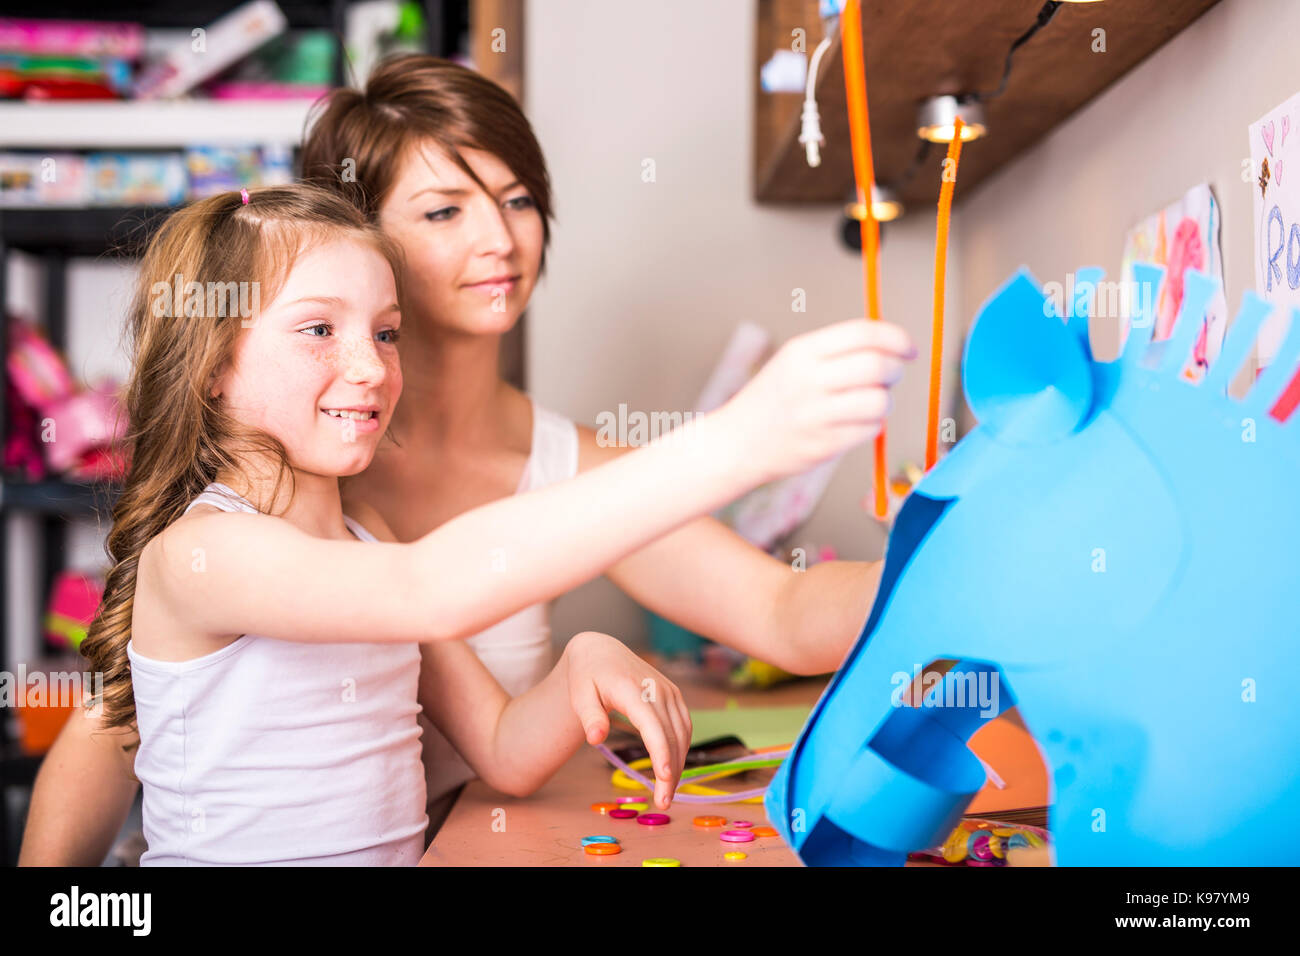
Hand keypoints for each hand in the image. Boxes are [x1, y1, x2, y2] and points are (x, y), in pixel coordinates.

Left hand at [563, 631, 691, 809]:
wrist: (601, 652)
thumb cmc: (587, 676)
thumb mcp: (580, 695)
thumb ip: (590, 717)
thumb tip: (595, 739)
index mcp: (633, 690)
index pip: (653, 726)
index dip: (661, 753)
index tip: (664, 779)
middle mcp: (657, 690)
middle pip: (672, 736)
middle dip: (671, 771)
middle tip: (662, 801)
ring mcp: (669, 691)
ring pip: (683, 734)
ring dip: (679, 763)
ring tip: (667, 791)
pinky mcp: (674, 695)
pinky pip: (684, 726)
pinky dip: (681, 749)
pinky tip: (672, 767)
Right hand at [720, 319, 915, 484]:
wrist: (737, 443)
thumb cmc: (774, 399)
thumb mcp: (794, 361)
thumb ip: (838, 350)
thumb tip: (892, 346)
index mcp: (802, 352)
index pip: (864, 334)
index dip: (896, 338)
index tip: (908, 348)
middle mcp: (808, 380)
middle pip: (877, 366)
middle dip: (895, 370)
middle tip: (891, 375)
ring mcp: (816, 415)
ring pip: (880, 401)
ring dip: (885, 400)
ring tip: (869, 401)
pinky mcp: (825, 445)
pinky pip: (871, 429)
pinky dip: (872, 424)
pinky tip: (854, 422)